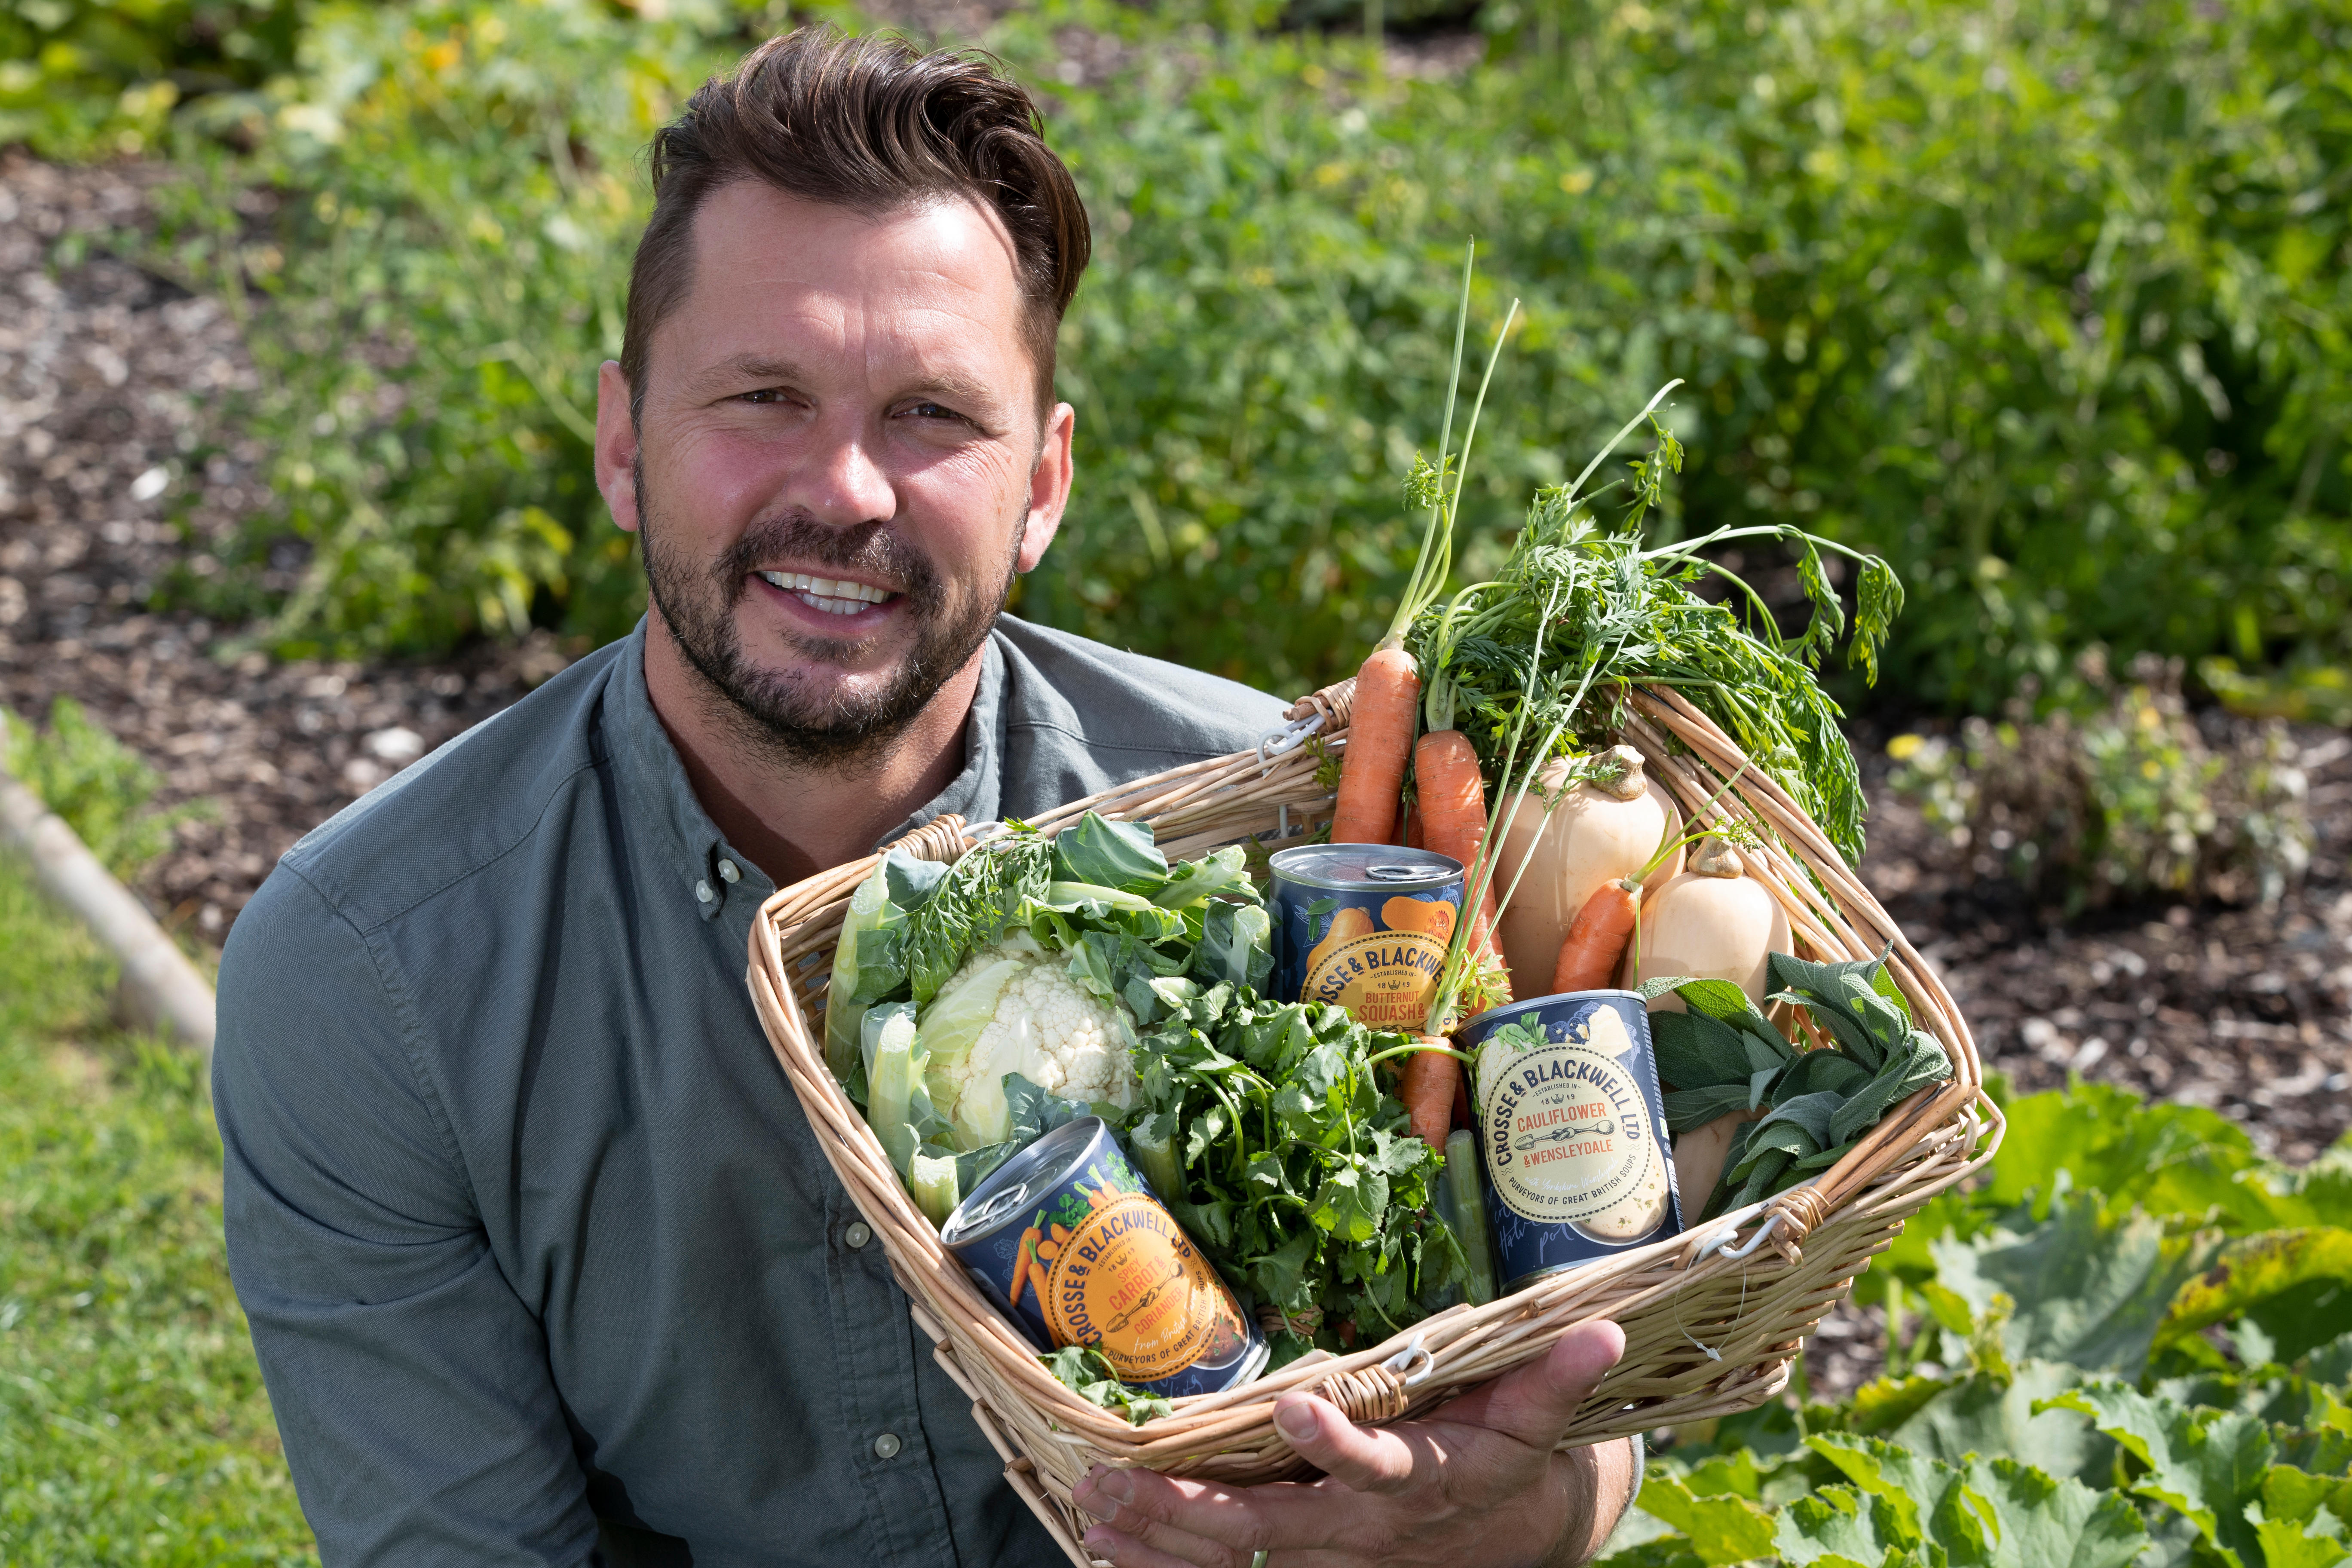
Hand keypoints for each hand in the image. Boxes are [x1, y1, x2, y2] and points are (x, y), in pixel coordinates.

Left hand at [1071, 1319, 1637, 1567]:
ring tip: (1089, 1512)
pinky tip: (1105, 1548)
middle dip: (1187, 1508)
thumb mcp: (1535, 1419)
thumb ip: (1554, 1376)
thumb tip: (1600, 1329)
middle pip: (1266, 1528)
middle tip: (1116, 1483)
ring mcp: (1325, 1555)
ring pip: (1232, 1558)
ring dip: (1157, 1540)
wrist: (1513, 1539)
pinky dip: (1164, 1567)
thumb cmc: (1507, 1459)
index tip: (1294, 1407)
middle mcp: (1360, 1528)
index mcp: (1415, 1479)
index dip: (1335, 1442)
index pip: (1370, 1462)